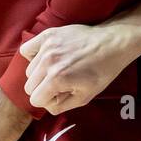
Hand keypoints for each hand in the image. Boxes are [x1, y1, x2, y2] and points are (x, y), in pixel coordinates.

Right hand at [21, 23, 140, 114]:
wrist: (113, 43)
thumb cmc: (102, 71)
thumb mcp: (86, 96)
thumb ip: (61, 106)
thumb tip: (47, 104)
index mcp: (57, 79)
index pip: (35, 100)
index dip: (49, 100)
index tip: (61, 93)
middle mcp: (48, 62)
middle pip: (29, 86)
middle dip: (44, 88)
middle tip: (61, 82)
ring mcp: (47, 47)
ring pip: (29, 70)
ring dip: (41, 73)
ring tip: (60, 68)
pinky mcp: (48, 35)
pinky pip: (27, 50)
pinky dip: (34, 56)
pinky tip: (48, 57)